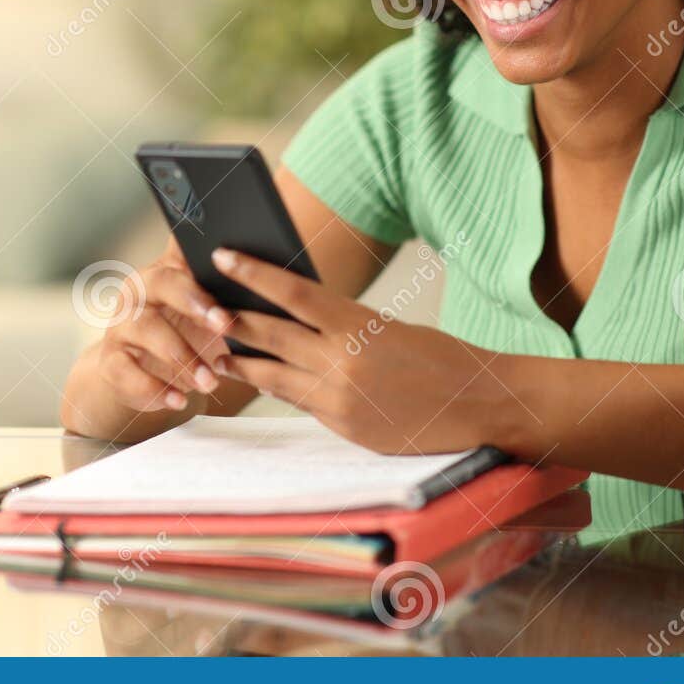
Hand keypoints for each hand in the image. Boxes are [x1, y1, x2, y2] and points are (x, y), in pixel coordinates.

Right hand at [97, 247, 235, 412]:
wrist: (141, 374)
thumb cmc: (186, 336)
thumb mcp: (207, 313)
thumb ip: (230, 295)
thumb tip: (282, 282)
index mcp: (167, 269)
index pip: (182, 250)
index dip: (208, 260)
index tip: (231, 270)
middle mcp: (140, 291)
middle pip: (162, 284)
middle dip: (196, 304)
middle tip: (225, 326)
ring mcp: (121, 325)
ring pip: (146, 330)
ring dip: (181, 357)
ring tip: (210, 381)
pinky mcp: (110, 361)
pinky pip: (126, 372)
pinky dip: (153, 389)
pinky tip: (178, 400)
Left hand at [207, 247, 529, 453]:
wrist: (482, 406)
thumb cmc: (442, 359)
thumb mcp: (392, 328)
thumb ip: (344, 326)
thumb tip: (299, 317)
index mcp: (359, 326)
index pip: (294, 292)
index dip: (254, 273)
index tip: (223, 255)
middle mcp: (343, 362)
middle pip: (271, 335)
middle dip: (233, 320)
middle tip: (202, 306)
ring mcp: (339, 399)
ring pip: (273, 375)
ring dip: (242, 362)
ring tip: (215, 351)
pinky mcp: (343, 427)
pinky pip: (298, 402)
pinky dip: (277, 387)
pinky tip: (259, 380)